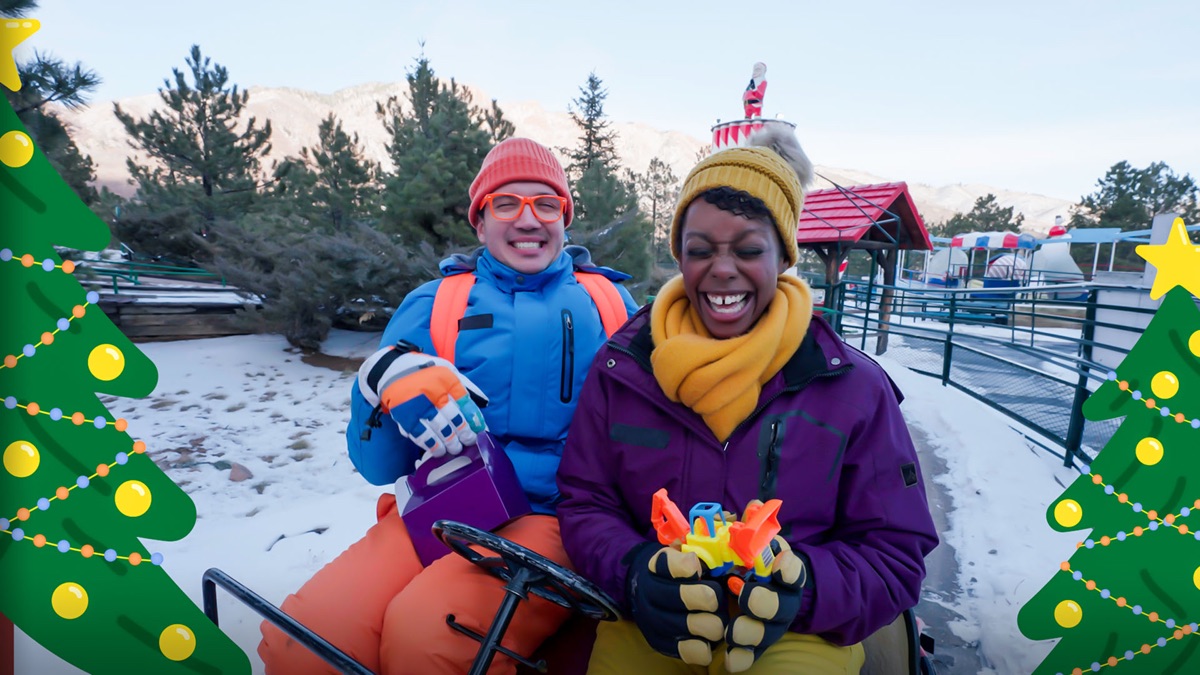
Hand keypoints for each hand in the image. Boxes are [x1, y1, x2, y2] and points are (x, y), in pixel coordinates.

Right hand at [357, 344, 486, 459]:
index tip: (480, 429)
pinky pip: (419, 434)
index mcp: (445, 379)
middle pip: (452, 418)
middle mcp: (432, 392)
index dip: (474, 418)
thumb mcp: (446, 369)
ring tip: (454, 449)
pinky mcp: (404, 416)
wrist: (391, 369)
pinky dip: (429, 444)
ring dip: (448, 442)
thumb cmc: (424, 370)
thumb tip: (482, 402)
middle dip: (463, 433)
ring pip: (437, 429)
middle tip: (469, 441)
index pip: (464, 402)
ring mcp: (417, 405)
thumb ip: (464, 385)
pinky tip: (437, 449)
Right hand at [627, 543, 726, 665]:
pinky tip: (706, 637)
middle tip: (716, 599)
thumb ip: (695, 550)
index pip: (674, 564)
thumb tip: (716, 552)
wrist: (643, 591)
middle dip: (712, 598)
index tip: (698, 568)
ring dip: (714, 623)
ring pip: (699, 626)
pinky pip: (694, 651)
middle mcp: (650, 593)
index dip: (691, 567)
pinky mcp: (661, 643)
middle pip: (692, 597)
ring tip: (715, 618)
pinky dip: (706, 645)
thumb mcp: (678, 553)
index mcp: (656, 566)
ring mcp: (654, 621)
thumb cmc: (672, 572)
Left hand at [724, 536, 805, 672]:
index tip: (780, 563)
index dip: (790, 568)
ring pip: (766, 633)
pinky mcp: (756, 643)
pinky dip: (743, 657)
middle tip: (747, 597)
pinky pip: (752, 654)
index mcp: (783, 574)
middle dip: (765, 603)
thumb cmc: (751, 560)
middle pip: (781, 607)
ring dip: (750, 632)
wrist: (755, 587)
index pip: (794, 571)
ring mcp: (770, 624)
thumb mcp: (753, 541)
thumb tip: (754, 504)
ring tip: (733, 631)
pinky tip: (730, 659)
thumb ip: (753, 524)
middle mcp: (782, 601)